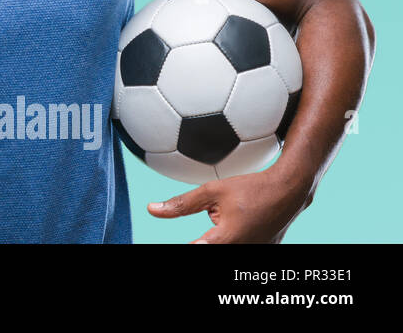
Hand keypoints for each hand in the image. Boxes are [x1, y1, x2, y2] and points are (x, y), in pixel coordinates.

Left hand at [148, 167, 315, 242]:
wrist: (289, 191)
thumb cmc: (252, 189)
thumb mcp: (211, 191)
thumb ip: (181, 204)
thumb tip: (153, 210)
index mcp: (225, 240)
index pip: (195, 250)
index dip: (186, 246)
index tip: (175, 243)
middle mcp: (241, 251)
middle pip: (210, 247)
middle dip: (207, 236)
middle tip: (222, 215)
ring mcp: (255, 253)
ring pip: (225, 245)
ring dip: (222, 236)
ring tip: (239, 217)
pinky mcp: (264, 252)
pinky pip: (241, 245)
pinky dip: (238, 237)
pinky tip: (248, 222)